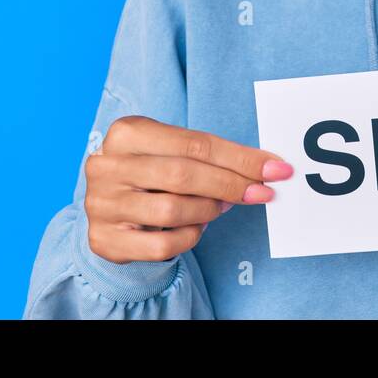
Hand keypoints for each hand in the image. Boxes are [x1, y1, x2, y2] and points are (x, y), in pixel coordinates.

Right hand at [85, 115, 293, 263]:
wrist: (108, 205)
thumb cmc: (151, 172)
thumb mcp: (171, 150)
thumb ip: (210, 155)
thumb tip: (266, 167)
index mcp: (127, 132)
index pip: (195, 143)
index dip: (240, 158)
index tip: (275, 169)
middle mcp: (107, 166)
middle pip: (184, 174)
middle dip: (231, 185)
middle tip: (261, 192)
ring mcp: (102, 204)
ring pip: (172, 210)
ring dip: (208, 210)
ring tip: (219, 207)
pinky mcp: (104, 239)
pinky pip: (162, 245)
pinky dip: (190, 237)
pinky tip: (196, 227)